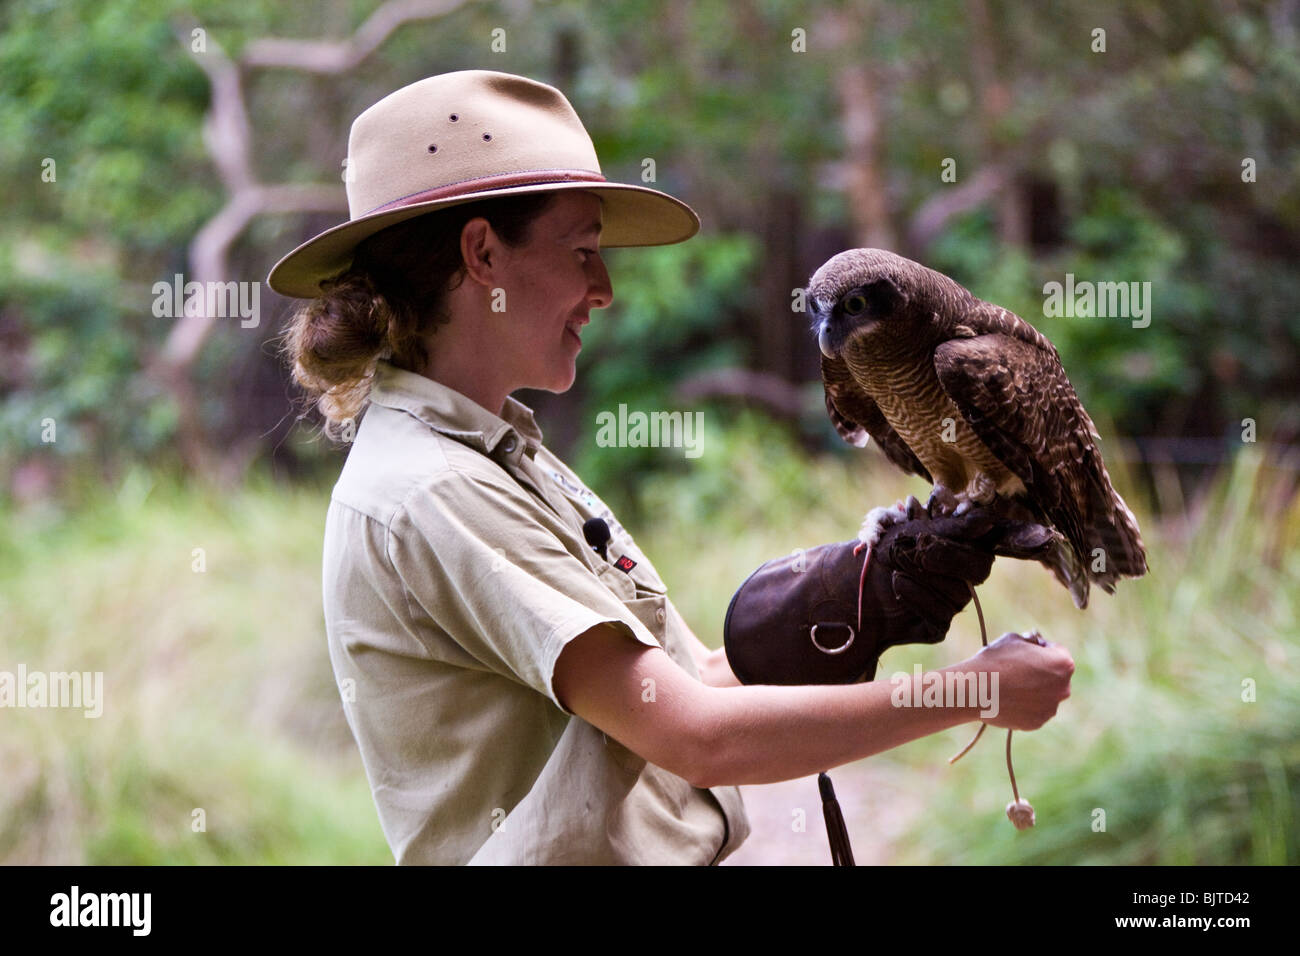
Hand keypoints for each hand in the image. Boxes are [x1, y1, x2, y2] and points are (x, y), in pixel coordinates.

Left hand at [864, 501, 1055, 651]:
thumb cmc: (887, 548)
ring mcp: (953, 602)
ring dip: (924, 577)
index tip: (1042, 535)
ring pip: (957, 594)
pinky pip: (939, 614)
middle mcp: (965, 576)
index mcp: (966, 546)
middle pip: (978, 570)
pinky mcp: (937, 625)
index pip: (1004, 543)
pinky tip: (897, 585)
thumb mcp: (918, 532)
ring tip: (897, 564)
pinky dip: (917, 596)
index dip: (1026, 539)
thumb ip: (954, 529)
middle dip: (946, 558)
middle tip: (918, 549)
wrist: (851, 581)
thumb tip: (988, 520)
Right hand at [962, 631, 1073, 730]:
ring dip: (1034, 690)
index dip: (1040, 648)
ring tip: (1010, 685)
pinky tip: (1008, 698)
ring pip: (1046, 695)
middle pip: (1056, 676)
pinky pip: (1034, 711)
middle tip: (1019, 668)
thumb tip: (1035, 649)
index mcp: (1063, 663)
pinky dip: (1025, 705)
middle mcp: (1064, 688)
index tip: (1026, 650)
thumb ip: (1030, 642)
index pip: (1057, 651)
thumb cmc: (995, 660)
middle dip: (1041, 672)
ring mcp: (1051, 708)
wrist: (977, 690)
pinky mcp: (1037, 723)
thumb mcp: (1014, 639)